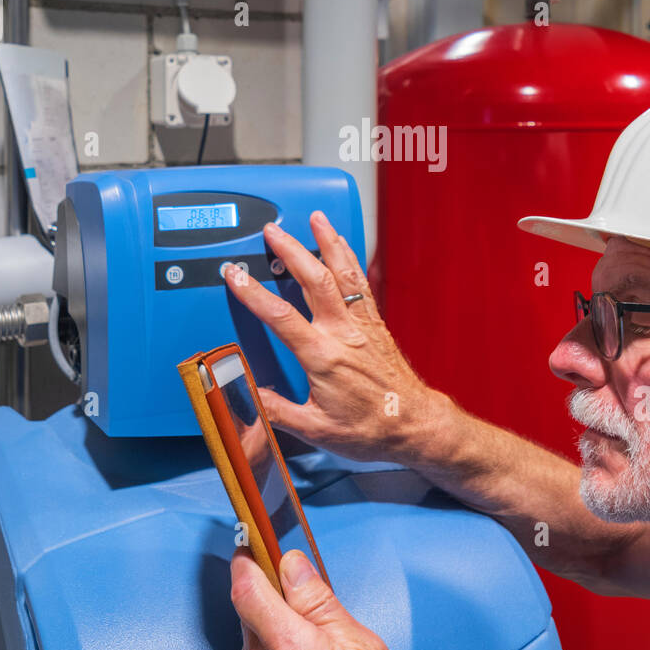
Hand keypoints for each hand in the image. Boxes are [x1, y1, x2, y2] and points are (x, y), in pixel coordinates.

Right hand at [223, 211, 433, 462]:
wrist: (413, 424)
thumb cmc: (371, 428)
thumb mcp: (316, 430)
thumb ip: (278, 412)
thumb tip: (247, 398)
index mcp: (323, 357)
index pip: (282, 317)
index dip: (254, 293)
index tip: (235, 275)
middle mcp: (344, 333)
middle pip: (314, 280)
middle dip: (291, 252)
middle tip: (273, 231)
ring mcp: (362, 325)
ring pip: (343, 274)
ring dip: (328, 243)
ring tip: (316, 219)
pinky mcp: (376, 324)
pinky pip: (361, 283)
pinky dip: (349, 259)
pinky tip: (342, 246)